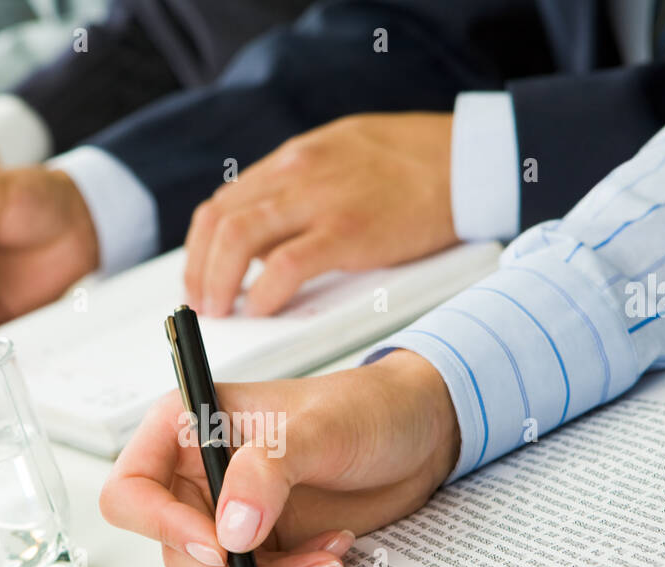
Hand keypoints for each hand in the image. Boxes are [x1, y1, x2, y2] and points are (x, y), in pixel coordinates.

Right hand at [99, 350, 459, 566]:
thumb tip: (229, 532)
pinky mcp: (264, 540)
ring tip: (324, 565)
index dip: (161, 525)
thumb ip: (268, 473)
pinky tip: (333, 556)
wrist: (420, 432)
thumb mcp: (318, 429)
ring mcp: (231, 510)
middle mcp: (200, 471)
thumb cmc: (365, 406)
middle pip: (173, 545)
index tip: (218, 546)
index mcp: (189, 426)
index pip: (132, 488)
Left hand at [184, 113, 456, 316]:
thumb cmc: (411, 164)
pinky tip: (261, 309)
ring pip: (238, 239)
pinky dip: (263, 292)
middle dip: (198, 269)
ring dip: (217, 281)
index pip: (223, 203)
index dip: (201, 247)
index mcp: (293, 160)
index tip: (198, 276)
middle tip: (201, 303)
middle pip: (218, 221)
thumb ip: (299, 190)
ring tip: (222, 311)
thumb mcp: (340, 156)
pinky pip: (285, 266)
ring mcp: (319, 201)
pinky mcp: (347, 231)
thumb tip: (268, 236)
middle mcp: (295, 175)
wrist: (466, 159)